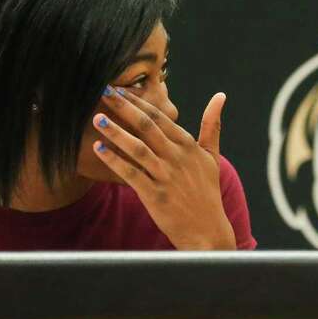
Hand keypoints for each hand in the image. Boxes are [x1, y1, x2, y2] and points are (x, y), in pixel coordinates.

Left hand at [91, 87, 235, 249]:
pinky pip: (131, 174)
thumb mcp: (212, 156)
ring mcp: (166, 177)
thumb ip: (212, 125)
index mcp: (189, 146)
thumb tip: (220, 96)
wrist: (207, 230)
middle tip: (104, 91)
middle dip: (125, 107)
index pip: (161, 118)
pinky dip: (114, 161)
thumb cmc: (207, 191)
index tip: (121, 89)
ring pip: (138, 148)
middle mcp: (177, 158)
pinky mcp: (155, 195)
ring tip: (97, 118)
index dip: (139, 102)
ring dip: (116, 132)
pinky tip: (99, 149)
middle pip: (147, 127)